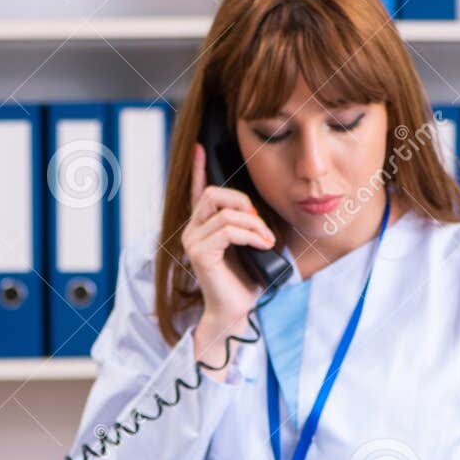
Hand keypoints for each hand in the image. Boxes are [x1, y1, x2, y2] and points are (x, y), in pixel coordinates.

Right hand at [184, 143, 276, 369]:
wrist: (236, 311)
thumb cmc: (245, 281)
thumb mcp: (251, 245)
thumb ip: (250, 224)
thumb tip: (261, 209)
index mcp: (203, 227)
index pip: (197, 192)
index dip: (197, 168)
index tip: (199, 148)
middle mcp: (192, 231)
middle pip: (213, 193)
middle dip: (242, 202)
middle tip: (261, 223)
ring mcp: (193, 242)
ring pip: (224, 212)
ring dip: (253, 224)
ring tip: (267, 240)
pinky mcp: (200, 254)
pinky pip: (227, 230)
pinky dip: (250, 234)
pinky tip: (262, 245)